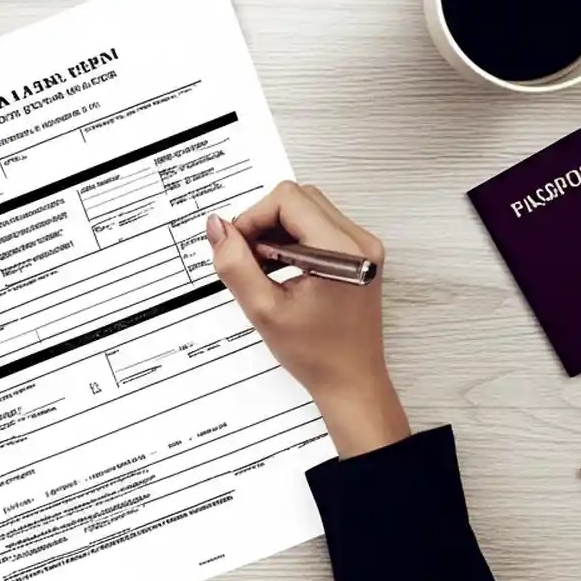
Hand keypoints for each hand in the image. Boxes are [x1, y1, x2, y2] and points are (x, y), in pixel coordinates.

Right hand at [206, 181, 409, 457]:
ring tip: (264, 268)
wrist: (351, 382)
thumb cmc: (319, 355)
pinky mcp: (358, 256)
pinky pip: (319, 227)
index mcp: (341, 251)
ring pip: (308, 210)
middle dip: (264, 222)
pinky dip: (293, 240)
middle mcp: (359, 243)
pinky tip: (280, 269)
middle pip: (298, 199)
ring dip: (277, 231)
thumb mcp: (264, 310)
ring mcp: (362, 248)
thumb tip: (218, 229)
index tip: (238, 246)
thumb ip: (235, 265)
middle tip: (249, 258)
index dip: (253, 218)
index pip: (287, 200)